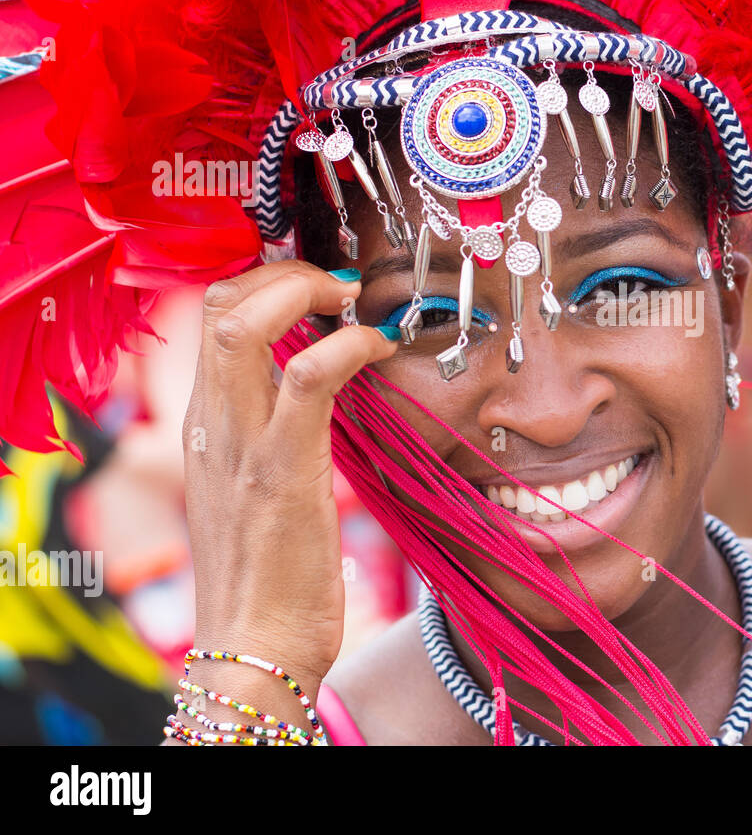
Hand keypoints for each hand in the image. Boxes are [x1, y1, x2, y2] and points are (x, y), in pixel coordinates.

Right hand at [182, 260, 396, 687]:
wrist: (253, 647)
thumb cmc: (268, 575)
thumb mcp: (253, 490)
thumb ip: (271, 436)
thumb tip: (316, 393)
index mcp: (205, 426)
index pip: (212, 319)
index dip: (264, 283)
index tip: (318, 289)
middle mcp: (211, 424)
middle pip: (219, 304)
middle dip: (283, 273)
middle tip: (339, 286)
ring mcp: (240, 444)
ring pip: (244, 324)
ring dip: (305, 292)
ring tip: (353, 304)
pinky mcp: (282, 469)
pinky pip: (310, 377)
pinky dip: (348, 347)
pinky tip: (377, 351)